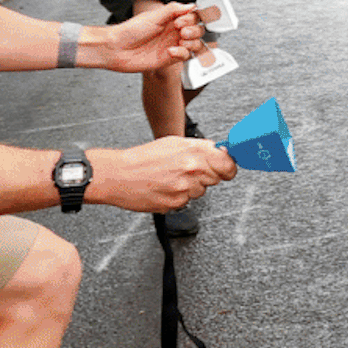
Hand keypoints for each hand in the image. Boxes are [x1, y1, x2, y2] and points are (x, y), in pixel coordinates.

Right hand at [87, 135, 233, 213]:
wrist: (119, 175)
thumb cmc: (142, 158)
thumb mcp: (174, 143)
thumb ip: (198, 147)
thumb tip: (217, 150)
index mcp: (195, 152)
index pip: (229, 164)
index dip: (228, 167)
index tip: (225, 168)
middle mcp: (193, 170)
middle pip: (216, 179)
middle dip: (206, 176)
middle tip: (187, 171)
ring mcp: (185, 189)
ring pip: (201, 192)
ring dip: (191, 187)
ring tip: (170, 179)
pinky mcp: (176, 204)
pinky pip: (186, 202)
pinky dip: (178, 197)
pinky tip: (164, 188)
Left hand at [102, 5, 206, 73]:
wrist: (117, 49)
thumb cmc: (130, 31)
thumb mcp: (153, 16)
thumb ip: (174, 9)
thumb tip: (191, 5)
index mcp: (171, 19)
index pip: (193, 16)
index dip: (193, 18)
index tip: (183, 20)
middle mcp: (174, 31)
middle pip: (198, 30)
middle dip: (194, 30)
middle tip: (181, 30)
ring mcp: (173, 45)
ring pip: (196, 44)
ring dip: (192, 42)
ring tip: (180, 40)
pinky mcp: (170, 59)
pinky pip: (186, 56)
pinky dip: (182, 53)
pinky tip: (170, 51)